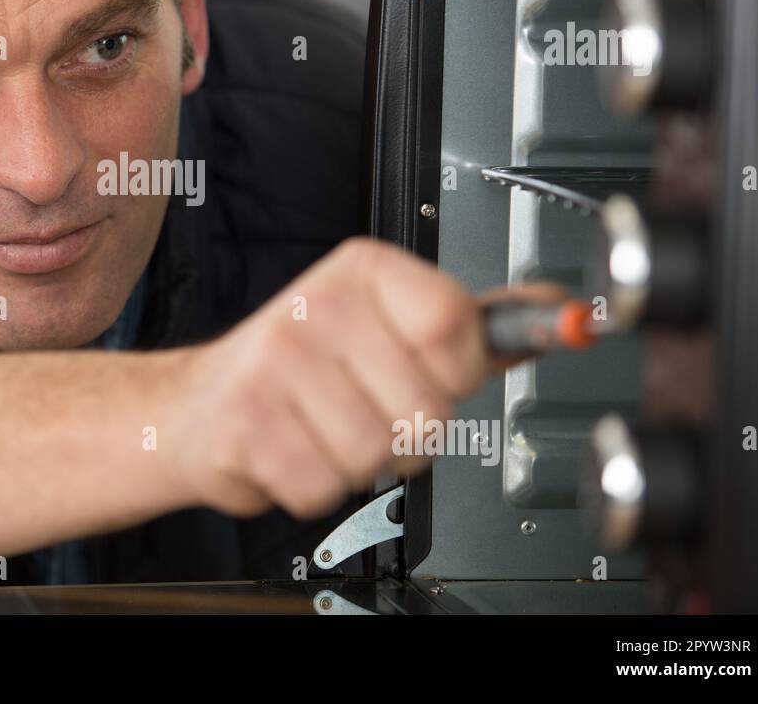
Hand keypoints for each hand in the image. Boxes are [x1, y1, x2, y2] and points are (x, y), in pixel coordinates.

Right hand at [162, 237, 558, 520]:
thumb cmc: (301, 367)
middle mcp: (315, 303)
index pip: (453, 326)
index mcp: (362, 270)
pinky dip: (314, 487)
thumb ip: (479, 327)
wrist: (197, 406)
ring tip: (323, 431)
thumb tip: (559, 315)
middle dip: (406, 432)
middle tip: (363, 408)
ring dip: (359, 463)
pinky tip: (292, 450)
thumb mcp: (390, 328)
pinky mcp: (245, 422)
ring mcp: (274, 362)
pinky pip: (325, 488)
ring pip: (378, 456)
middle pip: (426, 410)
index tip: (425, 371)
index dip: (454, 372)